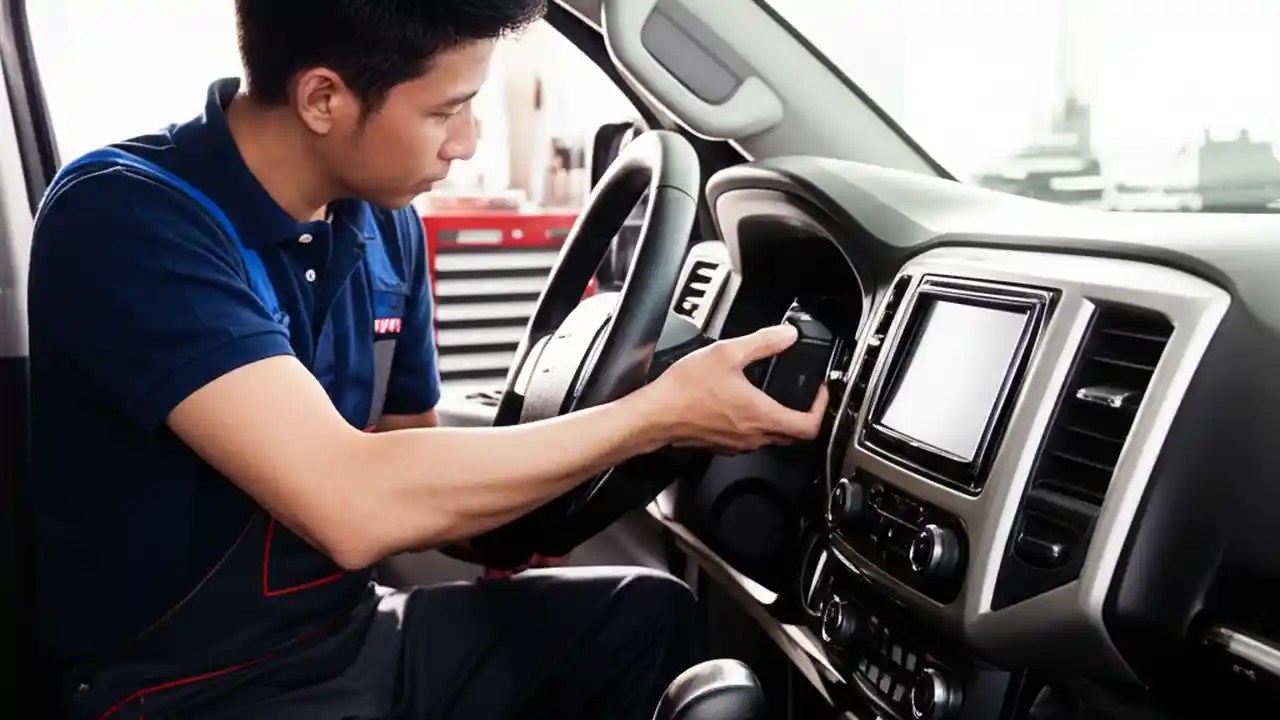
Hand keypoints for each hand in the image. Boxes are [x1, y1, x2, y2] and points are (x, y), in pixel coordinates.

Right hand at [644, 324, 828, 452]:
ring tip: (773, 395)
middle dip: (803, 414)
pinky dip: (756, 424)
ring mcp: (737, 445)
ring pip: (772, 437)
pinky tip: (743, 406)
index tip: (819, 392)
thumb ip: (762, 343)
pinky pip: (750, 439)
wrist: (654, 416)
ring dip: (779, 419)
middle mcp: (753, 436)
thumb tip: (786, 335)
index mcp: (762, 416)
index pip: (810, 426)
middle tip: (802, 394)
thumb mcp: (727, 354)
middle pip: (794, 435)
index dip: (822, 409)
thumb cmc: (684, 391)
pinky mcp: (722, 447)